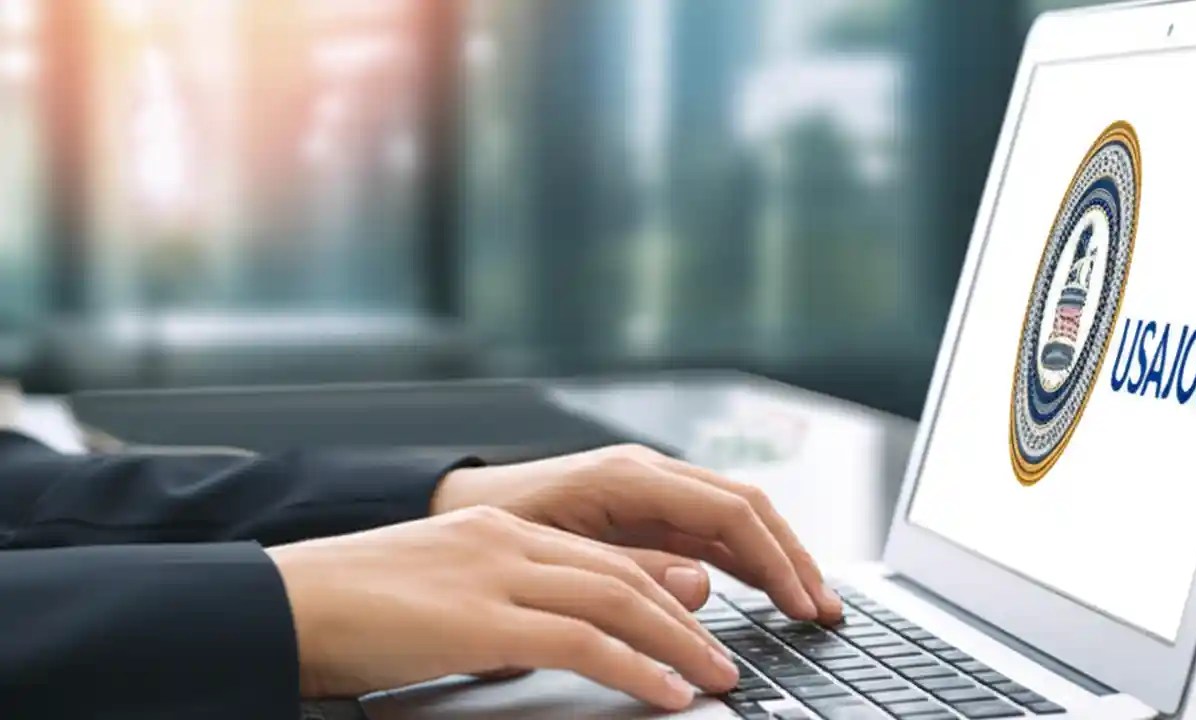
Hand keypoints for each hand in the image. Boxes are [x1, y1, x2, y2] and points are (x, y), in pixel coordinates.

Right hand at [269, 507, 739, 707]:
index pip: (606, 557)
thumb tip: (572, 635)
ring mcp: (495, 574)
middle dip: (686, 619)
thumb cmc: (356, 607)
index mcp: (501, 530)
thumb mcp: (447, 597)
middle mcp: (508, 540)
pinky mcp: (479, 619)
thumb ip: (513, 606)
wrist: (285, 602)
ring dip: (676, 644)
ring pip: (616, 600)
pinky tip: (665, 693)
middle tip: (724, 658)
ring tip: (714, 679)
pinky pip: (580, 642)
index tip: (699, 624)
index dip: (664, 591)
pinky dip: (634, 667)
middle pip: (626, 573)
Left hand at [431, 445, 842, 622]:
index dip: (774, 558)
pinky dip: (743, 558)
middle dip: (792, 557)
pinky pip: (708, 528)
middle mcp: (649, 471)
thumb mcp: (558, 552)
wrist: (459, 503)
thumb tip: (705, 584)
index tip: (801, 603)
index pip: (729, 511)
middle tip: (825, 610)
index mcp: (630, 475)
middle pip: (746, 507)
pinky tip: (764, 590)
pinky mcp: (644, 506)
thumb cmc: (496, 523)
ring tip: (808, 605)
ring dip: (776, 557)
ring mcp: (649, 486)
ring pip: (734, 516)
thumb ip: (631, 567)